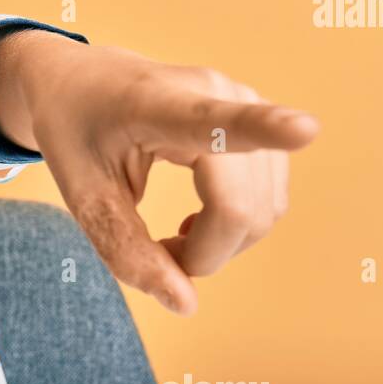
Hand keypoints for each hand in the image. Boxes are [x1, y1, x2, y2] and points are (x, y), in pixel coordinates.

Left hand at [14, 36, 319, 314]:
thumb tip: (187, 305)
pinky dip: (235, 225)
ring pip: (264, 209)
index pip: (219, 121)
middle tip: (156, 250)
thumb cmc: (77, 130)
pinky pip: (268, 199)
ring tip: (172, 234)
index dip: (269, 128)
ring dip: (221, 242)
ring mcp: (247, 104)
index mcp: (160, 105)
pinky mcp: (261, 123)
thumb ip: (128, 251)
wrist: (82, 79)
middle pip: (242, 208)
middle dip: (204, 251)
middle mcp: (218, 94)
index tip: (305, 129)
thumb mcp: (83, 196)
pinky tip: (198, 219)